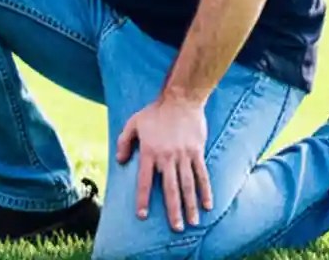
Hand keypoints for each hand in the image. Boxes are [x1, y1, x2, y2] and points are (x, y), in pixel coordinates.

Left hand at [115, 95, 213, 231]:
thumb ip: (124, 142)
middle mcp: (167, 157)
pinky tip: (208, 204)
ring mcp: (183, 155)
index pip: (145, 181)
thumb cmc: (155, 112)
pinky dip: (205, 190)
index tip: (142, 215)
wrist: (180, 100)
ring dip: (190, 205)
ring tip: (193, 222)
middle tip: (176, 228)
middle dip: (173, 210)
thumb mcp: (133, 124)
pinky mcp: (197, 152)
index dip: (143, 199)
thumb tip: (121, 161)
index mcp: (149, 152)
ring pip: (188, 185)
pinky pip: (202, 175)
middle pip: (170, 189)